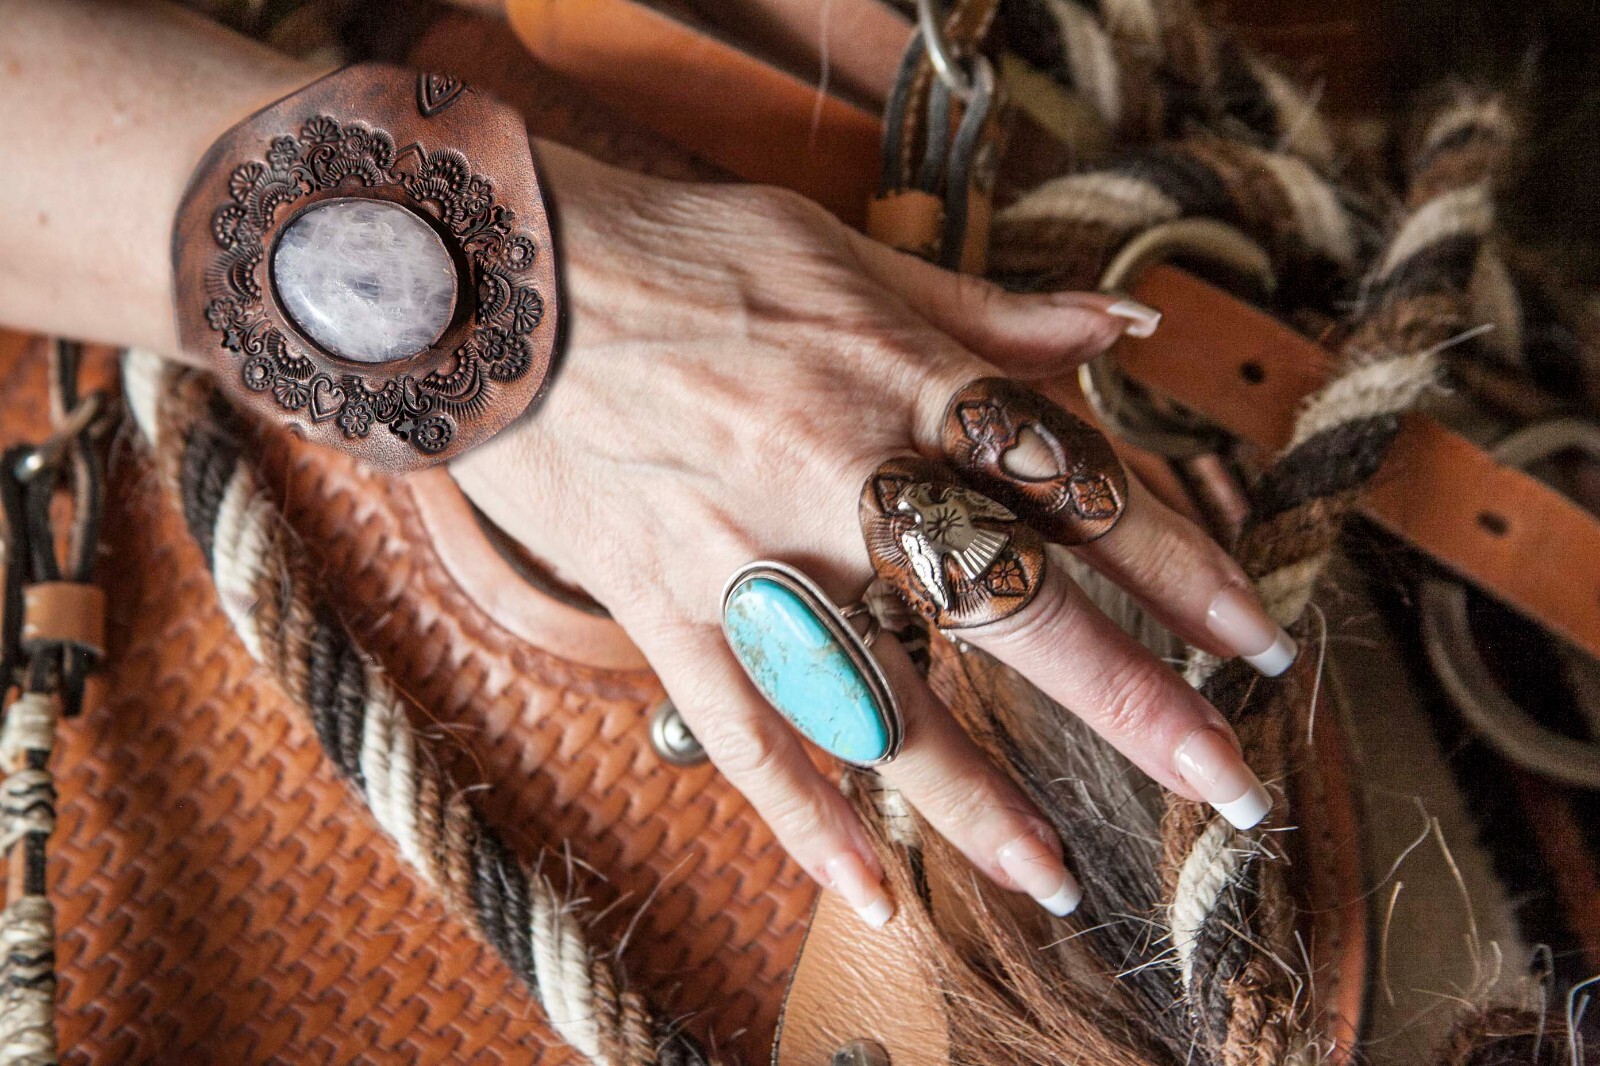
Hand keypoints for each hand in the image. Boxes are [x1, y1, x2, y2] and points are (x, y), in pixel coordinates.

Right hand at [452, 142, 1295, 925]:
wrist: (503, 284)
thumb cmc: (681, 252)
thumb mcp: (843, 249)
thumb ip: (988, 308)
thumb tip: (1120, 324)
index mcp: (899, 378)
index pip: (1073, 486)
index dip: (1179, 566)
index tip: (1254, 639)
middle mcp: (839, 475)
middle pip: (1010, 606)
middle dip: (1135, 702)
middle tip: (1232, 786)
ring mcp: (747, 557)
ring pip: (881, 700)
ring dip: (982, 800)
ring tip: (1065, 879)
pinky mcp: (666, 612)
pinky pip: (740, 734)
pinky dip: (804, 821)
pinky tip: (873, 894)